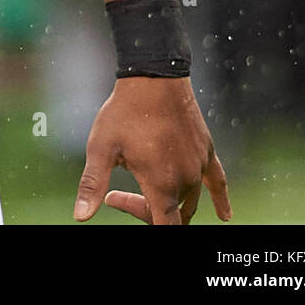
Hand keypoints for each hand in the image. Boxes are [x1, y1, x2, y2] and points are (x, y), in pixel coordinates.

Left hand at [74, 77, 231, 224]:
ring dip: (170, 202)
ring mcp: (199, 166)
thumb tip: (80, 216)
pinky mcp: (207, 151)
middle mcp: (186, 180)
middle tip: (117, 192)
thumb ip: (92, 184)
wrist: (153, 78)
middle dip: (146, 209)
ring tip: (143, 187)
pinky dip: (221, 200)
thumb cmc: (124, 112)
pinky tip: (224, 215)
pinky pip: (218, 182)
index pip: (163, 227)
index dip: (140, 218)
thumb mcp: (101, 148)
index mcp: (162, 185)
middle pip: (174, 214)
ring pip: (191, 199)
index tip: (118, 200)